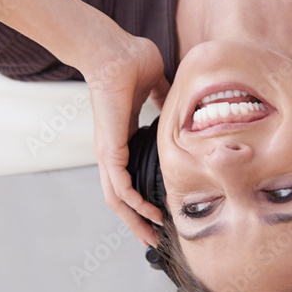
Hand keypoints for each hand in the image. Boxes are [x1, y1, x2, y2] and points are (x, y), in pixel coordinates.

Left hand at [82, 34, 170, 247]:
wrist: (114, 51)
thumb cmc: (130, 59)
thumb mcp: (156, 83)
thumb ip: (166, 96)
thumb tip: (183, 98)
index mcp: (122, 139)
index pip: (129, 178)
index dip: (142, 198)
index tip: (159, 211)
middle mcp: (112, 151)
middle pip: (120, 198)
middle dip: (136, 222)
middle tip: (153, 239)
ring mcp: (108, 152)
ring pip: (117, 199)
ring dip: (134, 221)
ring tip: (152, 236)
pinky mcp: (109, 149)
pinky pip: (119, 186)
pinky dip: (133, 203)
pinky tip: (149, 213)